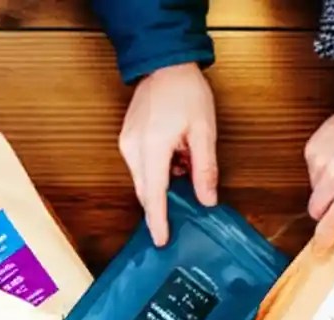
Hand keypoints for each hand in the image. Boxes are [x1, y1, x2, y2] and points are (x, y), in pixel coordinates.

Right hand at [119, 62, 217, 245]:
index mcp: (153, 147)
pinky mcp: (126, 140)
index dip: (158, 220)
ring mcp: (126, 144)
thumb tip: (207, 199)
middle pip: (145, 192)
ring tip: (186, 166)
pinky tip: (175, 158)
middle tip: (181, 216)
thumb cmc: (186, 92)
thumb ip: (204, 168)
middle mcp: (133, 149)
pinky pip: (141, 167)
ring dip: (164, 184)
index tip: (161, 240)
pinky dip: (158, 171)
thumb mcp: (204, 131)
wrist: (165, 64)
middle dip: (162, 206)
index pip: (155, 195)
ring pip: (144, 180)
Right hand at [306, 110, 333, 249]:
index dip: (324, 240)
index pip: (330, 224)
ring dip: (327, 191)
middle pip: (316, 211)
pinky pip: (312, 171)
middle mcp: (332, 178)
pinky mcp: (312, 149)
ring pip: (314, 190)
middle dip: (326, 214)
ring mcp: (319, 163)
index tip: (321, 250)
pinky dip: (324, 172)